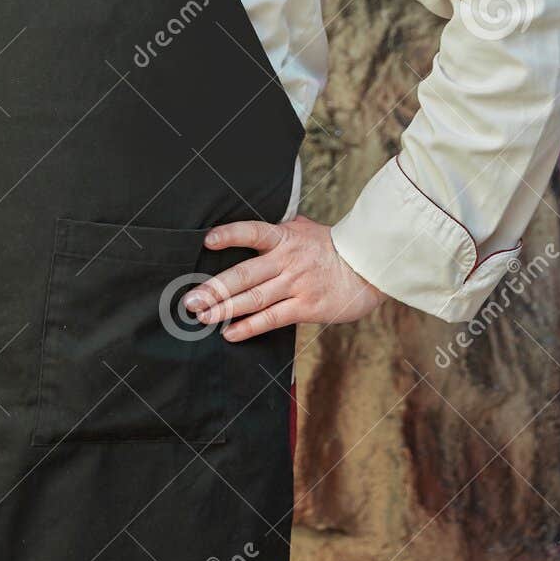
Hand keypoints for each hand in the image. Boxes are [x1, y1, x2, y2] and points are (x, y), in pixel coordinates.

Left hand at [183, 215, 387, 339]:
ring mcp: (296, 284)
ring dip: (224, 308)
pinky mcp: (306, 307)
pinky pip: (272, 318)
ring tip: (202, 316)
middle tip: (190, 300)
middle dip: (214, 288)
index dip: (230, 235)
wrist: (369, 266)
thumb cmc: (333, 247)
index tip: (207, 240)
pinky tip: (230, 333)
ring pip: (253, 298)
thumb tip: (255, 227)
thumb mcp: (305, 228)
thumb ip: (280, 229)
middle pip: (244, 274)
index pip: (252, 232)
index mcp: (285, 237)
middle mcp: (287, 260)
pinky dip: (249, 326)